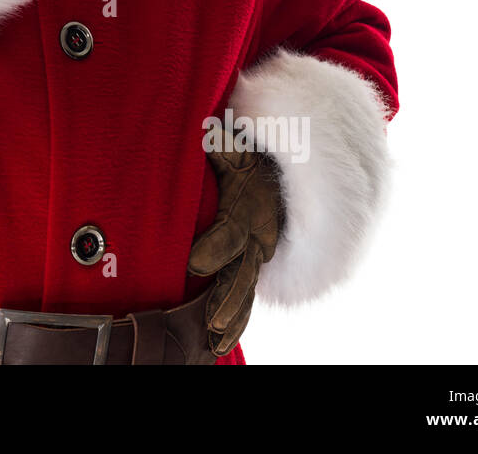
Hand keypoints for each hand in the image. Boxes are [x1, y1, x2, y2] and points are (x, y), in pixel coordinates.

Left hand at [187, 145, 284, 356]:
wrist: (284, 171)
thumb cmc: (251, 158)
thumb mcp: (239, 149)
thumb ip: (225, 148)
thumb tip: (213, 134)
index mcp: (250, 211)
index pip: (232, 234)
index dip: (215, 249)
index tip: (194, 263)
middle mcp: (257, 238)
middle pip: (241, 273)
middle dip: (226, 297)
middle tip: (210, 322)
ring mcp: (256, 255)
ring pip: (244, 291)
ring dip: (231, 317)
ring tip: (214, 341)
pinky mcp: (251, 264)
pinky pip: (244, 295)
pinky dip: (234, 320)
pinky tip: (218, 344)